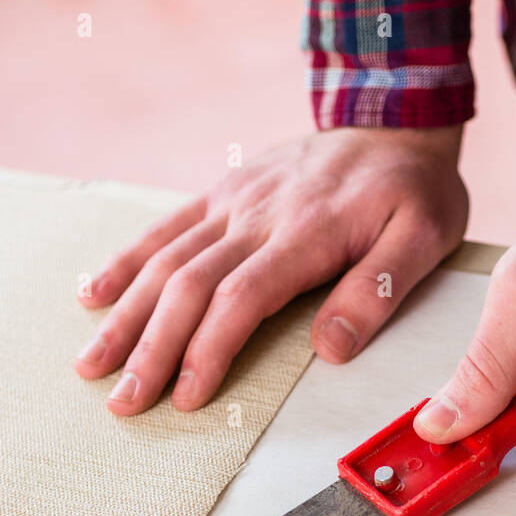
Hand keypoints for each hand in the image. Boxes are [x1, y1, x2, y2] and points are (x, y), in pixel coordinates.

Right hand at [76, 126, 467, 414]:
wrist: (395, 114)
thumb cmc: (413, 189)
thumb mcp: (422, 237)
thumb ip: (378, 291)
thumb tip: (331, 350)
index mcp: (304, 233)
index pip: (240, 299)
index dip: (207, 350)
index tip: (186, 397)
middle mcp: (256, 216)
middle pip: (188, 286)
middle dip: (151, 348)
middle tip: (123, 401)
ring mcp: (233, 201)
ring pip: (165, 260)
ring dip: (125, 317)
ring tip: (92, 365)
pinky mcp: (223, 191)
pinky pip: (166, 228)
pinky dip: (125, 262)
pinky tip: (94, 296)